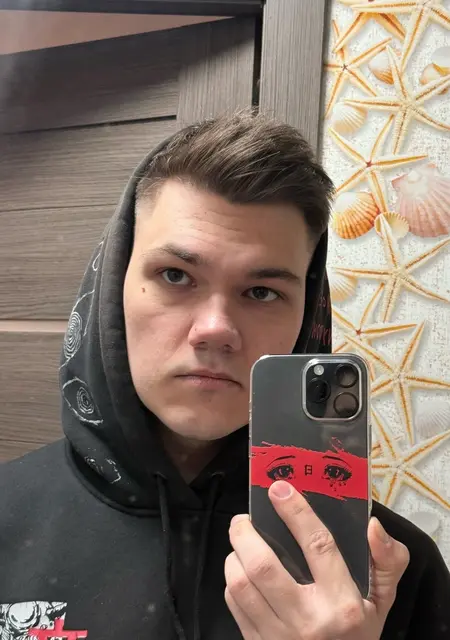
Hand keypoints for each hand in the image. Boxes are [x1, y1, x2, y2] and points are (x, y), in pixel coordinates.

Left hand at [225, 481, 408, 639]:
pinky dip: (233, 580)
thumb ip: (386, 562)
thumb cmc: (357, 635)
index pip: (317, 545)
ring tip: (240, 543)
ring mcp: (279, 635)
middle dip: (246, 533)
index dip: (296, 511)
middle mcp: (308, 619)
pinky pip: (234, 605)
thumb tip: (373, 525)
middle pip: (264, 565)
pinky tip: (241, 572)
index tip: (279, 488)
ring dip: (235, 556)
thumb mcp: (382, 602)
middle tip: (244, 519)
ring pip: (242, 584)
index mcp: (342, 603)